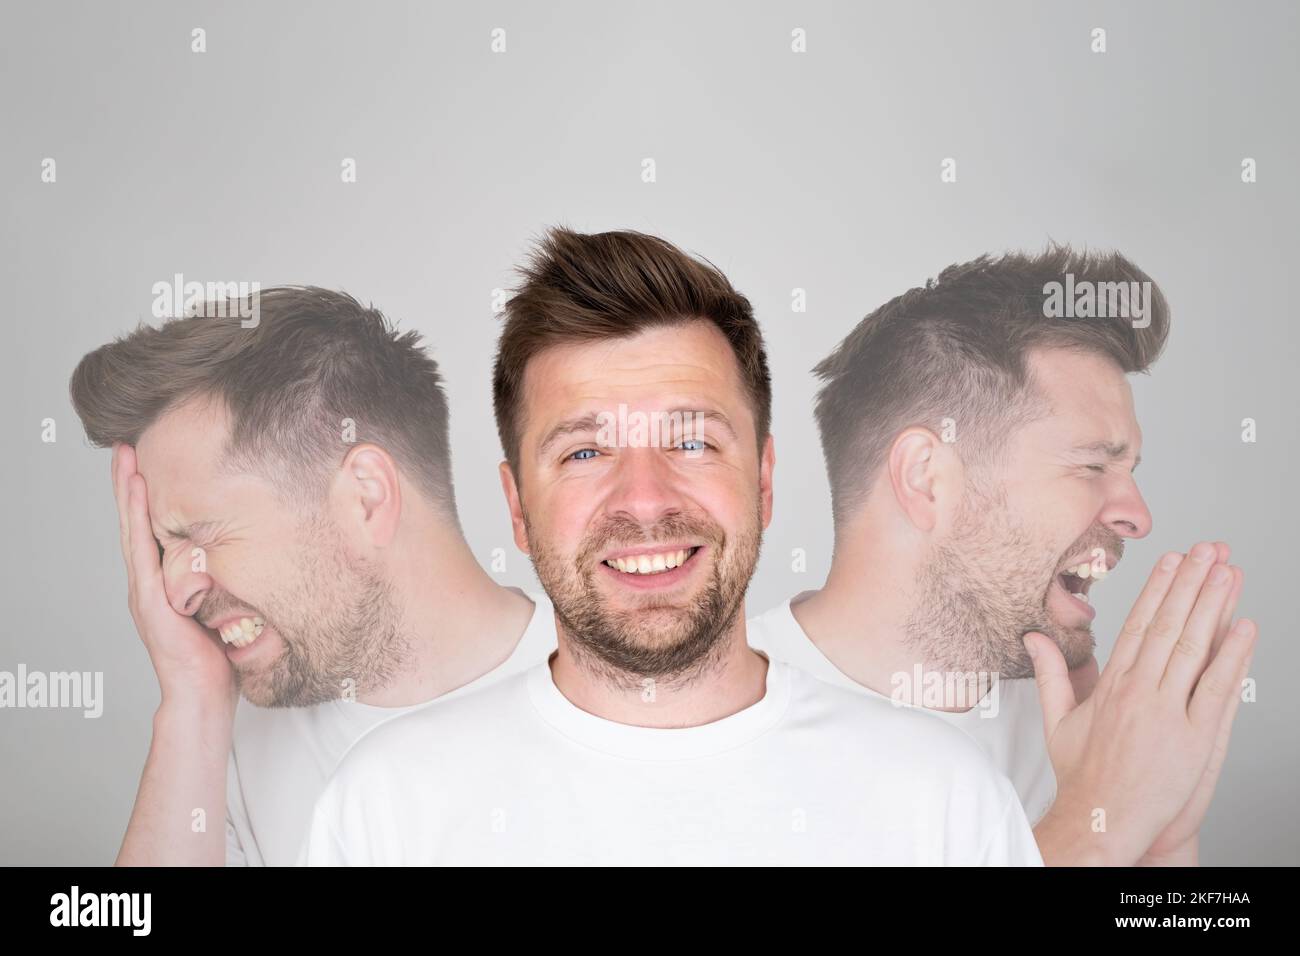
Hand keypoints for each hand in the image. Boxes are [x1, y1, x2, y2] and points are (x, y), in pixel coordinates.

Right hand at [112, 443, 234, 709]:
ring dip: (128, 493)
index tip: (152, 460)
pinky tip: (135, 495)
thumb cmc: (222, 655)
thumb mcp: (231, 604)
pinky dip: (136, 522)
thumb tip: (265, 550)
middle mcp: (153, 582)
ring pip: (135, 531)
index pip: (157, 529)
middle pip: (139, 523)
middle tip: (128, 443)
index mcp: (170, 581)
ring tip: (125, 457)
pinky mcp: (151, 602)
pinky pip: (142, 553)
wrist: (205, 696)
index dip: (151, 496)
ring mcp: (148, 591)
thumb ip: (232, 578)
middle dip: (132, 483)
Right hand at [1026, 541, 1256, 865]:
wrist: (1100, 819)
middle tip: (1209, 550)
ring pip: (1193, 647)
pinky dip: (1232, 655)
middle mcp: (1139, 691)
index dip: (1159, 589)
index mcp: (1111, 684)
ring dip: (1213, 606)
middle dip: (1190, 583)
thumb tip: (1032, 637)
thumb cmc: (1081, 775)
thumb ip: (1050, 673)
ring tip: (1228, 572)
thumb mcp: (1057, 719)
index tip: (1174, 560)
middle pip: (1168, 626)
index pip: (1138, 624)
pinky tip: (1244, 627)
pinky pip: (1217, 688)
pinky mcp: (1193, 737)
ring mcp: (1167, 712)